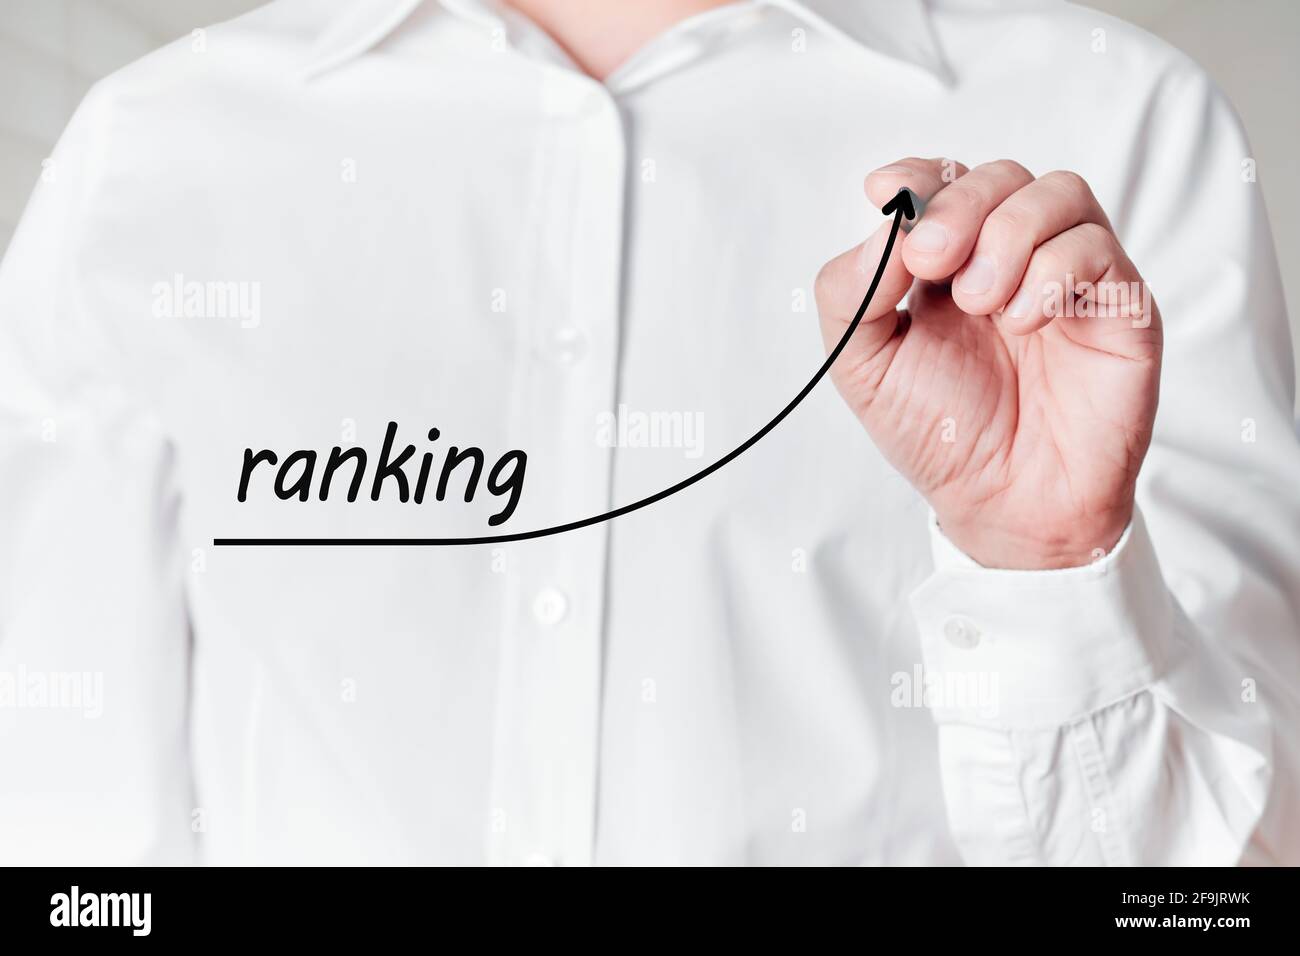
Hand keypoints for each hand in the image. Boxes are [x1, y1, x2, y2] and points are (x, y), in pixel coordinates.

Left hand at [814, 158, 1161, 569]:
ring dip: (1008, 235)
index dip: (917, 175)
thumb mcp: (863, 365)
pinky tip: (1023, 321)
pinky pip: (1096, 246)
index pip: (943, 182)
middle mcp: (1011, 258)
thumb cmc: (939, 434)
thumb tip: (883, 224)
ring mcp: (1069, 274)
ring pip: (1057, 192)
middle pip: (1000, 176)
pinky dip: (1051, 272)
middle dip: (959, 205)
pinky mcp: (1119, 302)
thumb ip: (852, 292)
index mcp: (949, 264)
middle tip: (930, 259)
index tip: (885, 191)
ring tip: (980, 303)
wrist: (1004, 502)